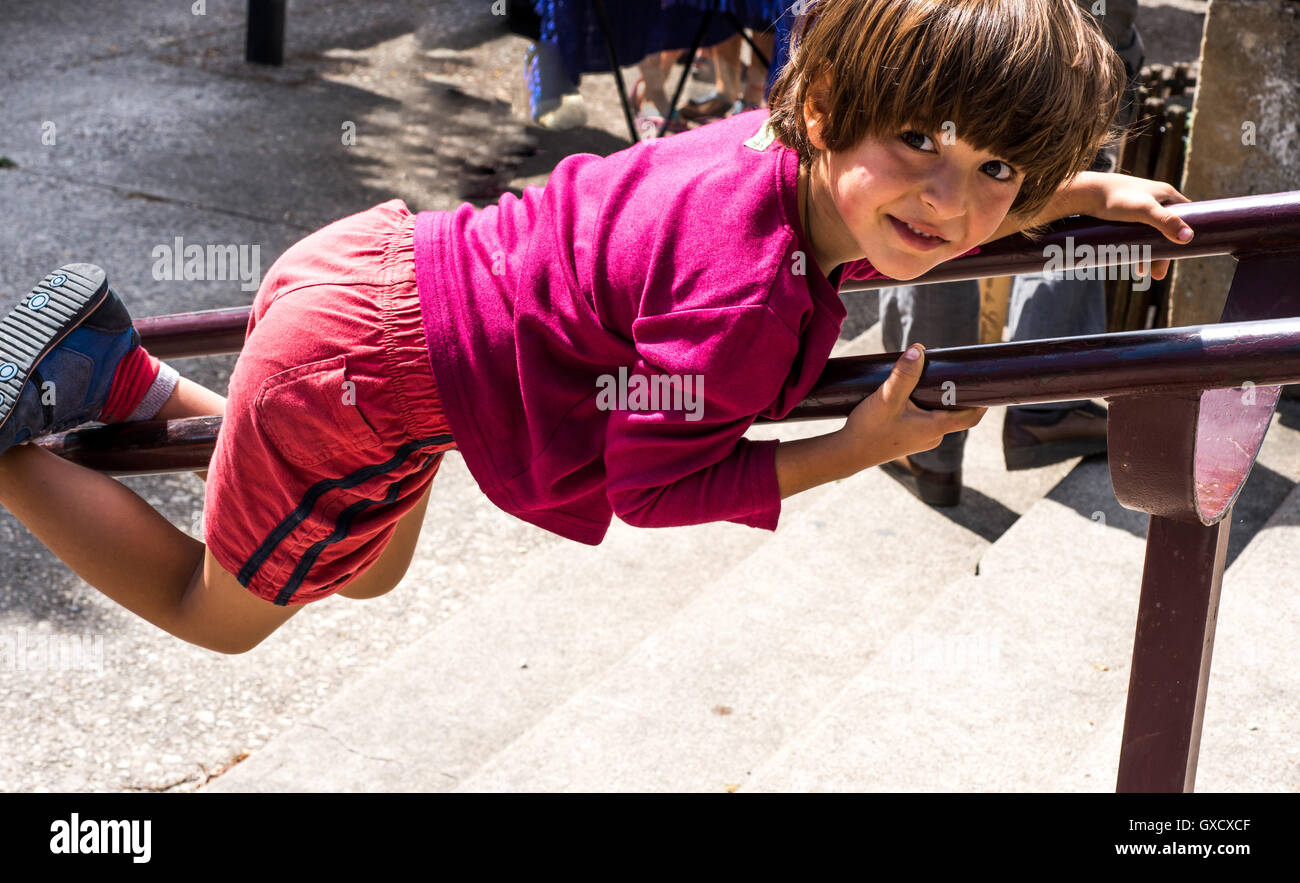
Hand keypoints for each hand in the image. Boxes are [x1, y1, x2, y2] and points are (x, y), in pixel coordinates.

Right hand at [841, 344, 985, 468]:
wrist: (847, 453)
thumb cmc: (870, 429)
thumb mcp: (887, 397)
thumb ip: (904, 374)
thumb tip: (919, 351)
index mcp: (936, 428)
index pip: (971, 415)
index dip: (982, 400)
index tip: (985, 382)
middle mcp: (932, 436)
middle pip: (953, 411)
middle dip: (952, 392)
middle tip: (946, 370)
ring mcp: (920, 440)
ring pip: (936, 415)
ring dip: (934, 398)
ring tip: (923, 379)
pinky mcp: (907, 439)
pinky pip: (922, 420)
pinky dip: (921, 406)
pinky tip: (907, 396)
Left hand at [1074, 171, 1194, 280]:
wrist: (1084, 192)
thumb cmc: (1115, 199)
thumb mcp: (1144, 211)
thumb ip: (1165, 221)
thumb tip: (1188, 237)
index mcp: (1166, 194)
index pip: (1187, 215)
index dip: (1186, 233)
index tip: (1183, 253)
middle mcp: (1155, 198)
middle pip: (1166, 229)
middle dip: (1163, 252)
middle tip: (1158, 274)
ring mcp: (1138, 206)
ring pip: (1149, 233)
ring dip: (1147, 253)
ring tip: (1140, 272)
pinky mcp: (1122, 213)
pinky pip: (1135, 233)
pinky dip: (1135, 247)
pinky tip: (1130, 259)